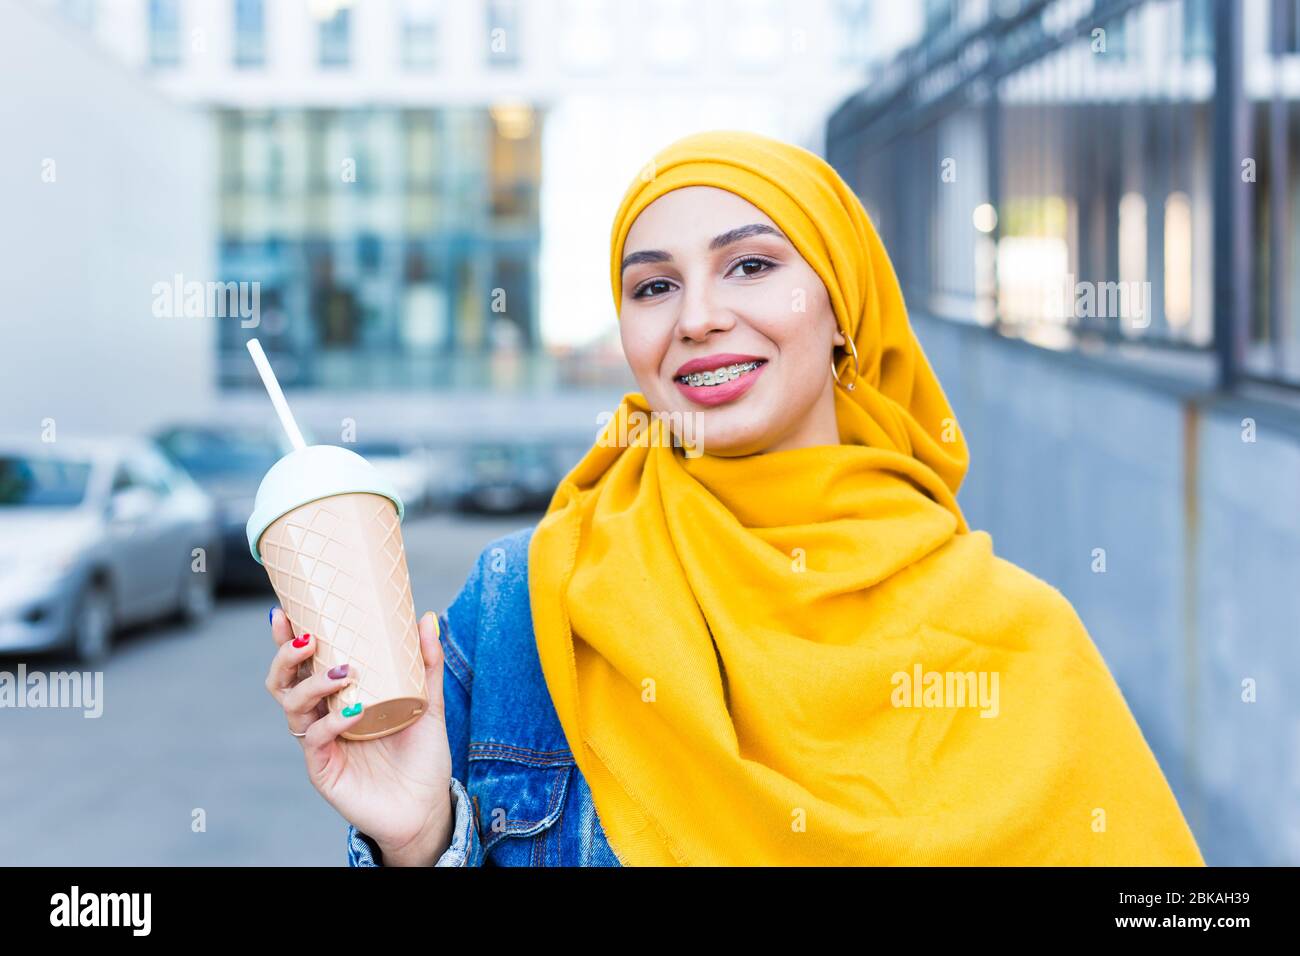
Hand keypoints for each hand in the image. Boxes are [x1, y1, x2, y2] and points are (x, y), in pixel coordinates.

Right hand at [265, 608, 454, 865]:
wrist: (426, 807)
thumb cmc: (421, 755)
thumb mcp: (428, 702)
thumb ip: (426, 663)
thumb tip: (426, 618)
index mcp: (338, 697)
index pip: (303, 663)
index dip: (288, 639)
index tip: (285, 611)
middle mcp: (321, 716)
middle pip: (283, 682)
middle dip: (286, 656)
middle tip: (310, 638)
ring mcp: (319, 743)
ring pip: (292, 706)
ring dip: (312, 684)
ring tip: (344, 672)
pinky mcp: (323, 769)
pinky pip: (315, 739)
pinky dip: (330, 722)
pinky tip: (352, 713)